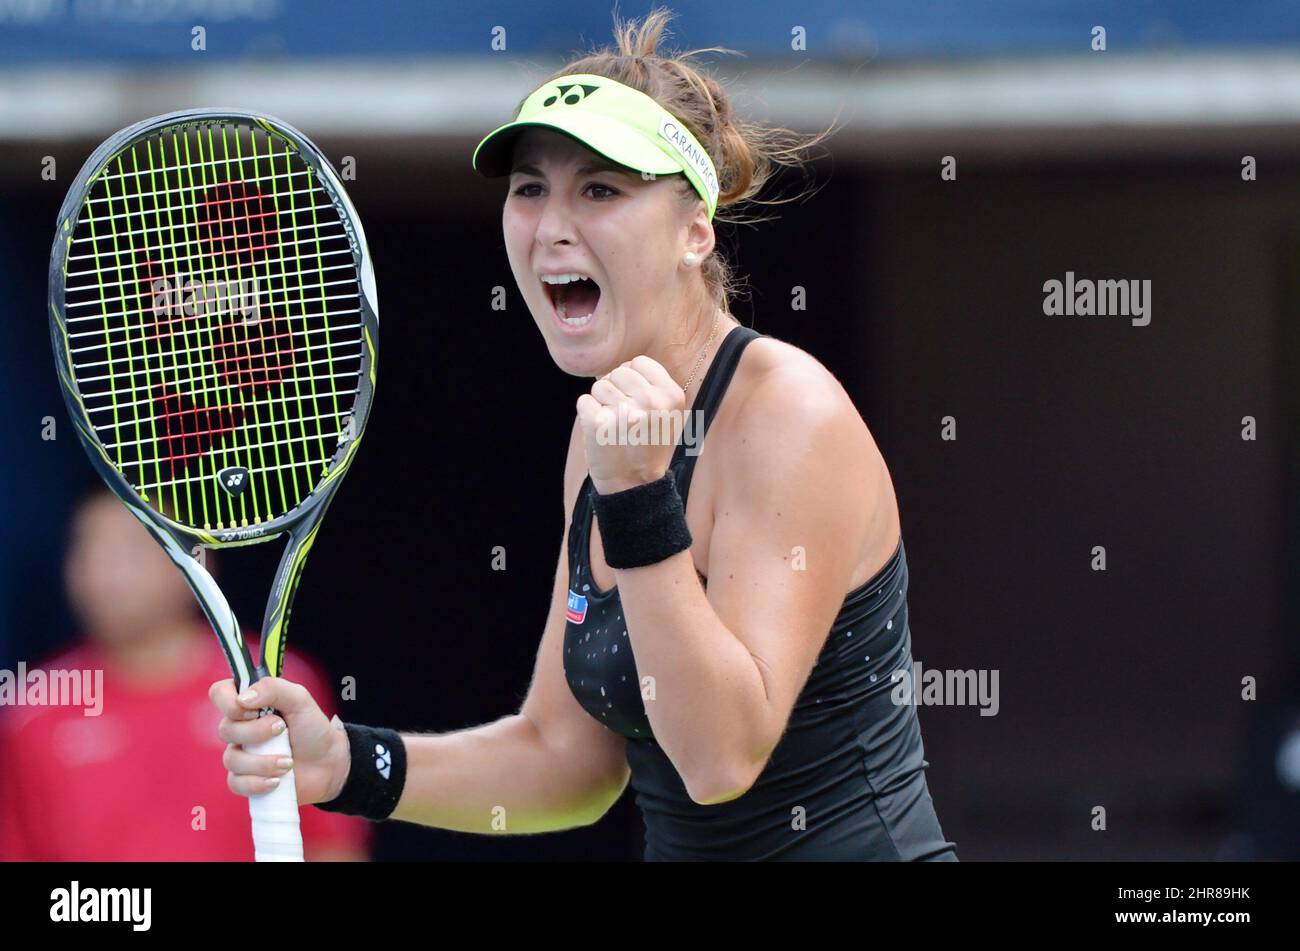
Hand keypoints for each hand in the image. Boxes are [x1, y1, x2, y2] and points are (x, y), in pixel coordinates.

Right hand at [209, 676, 349, 805]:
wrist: (328, 762)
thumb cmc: (312, 728)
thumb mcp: (300, 700)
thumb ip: (274, 688)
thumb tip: (243, 698)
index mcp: (250, 704)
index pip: (219, 693)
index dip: (228, 701)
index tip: (254, 709)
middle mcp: (241, 728)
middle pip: (225, 729)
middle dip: (256, 732)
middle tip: (282, 730)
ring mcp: (241, 754)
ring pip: (231, 759)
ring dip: (262, 762)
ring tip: (288, 762)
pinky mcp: (245, 779)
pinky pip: (236, 783)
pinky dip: (258, 783)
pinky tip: (278, 780)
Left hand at [576, 355, 685, 494]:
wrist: (634, 483)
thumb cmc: (647, 443)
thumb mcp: (666, 413)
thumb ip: (652, 385)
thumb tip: (625, 365)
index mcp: (671, 395)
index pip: (639, 362)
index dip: (632, 377)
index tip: (634, 398)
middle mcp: (651, 402)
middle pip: (618, 371)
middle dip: (615, 389)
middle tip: (623, 415)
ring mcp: (624, 413)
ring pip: (599, 386)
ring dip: (601, 402)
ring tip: (614, 424)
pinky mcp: (599, 425)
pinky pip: (584, 401)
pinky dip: (588, 414)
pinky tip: (601, 430)